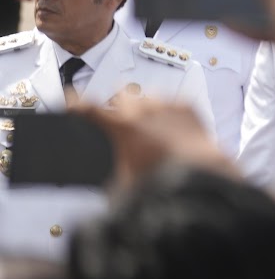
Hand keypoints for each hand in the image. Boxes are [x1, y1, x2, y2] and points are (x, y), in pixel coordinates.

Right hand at [80, 97, 237, 185]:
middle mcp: (143, 111)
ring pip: (148, 97)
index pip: (89, 109)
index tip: (71, 101)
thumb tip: (104, 168)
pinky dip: (169, 112)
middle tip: (122, 124)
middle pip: (121, 96)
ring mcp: (167, 106)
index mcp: (121, 128)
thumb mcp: (120, 181)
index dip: (77, 105)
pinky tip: (172, 130)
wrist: (198, 177)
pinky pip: (172, 102)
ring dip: (145, 108)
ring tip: (150, 128)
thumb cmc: (160, 182)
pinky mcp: (187, 107)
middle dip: (118, 107)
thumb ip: (108, 168)